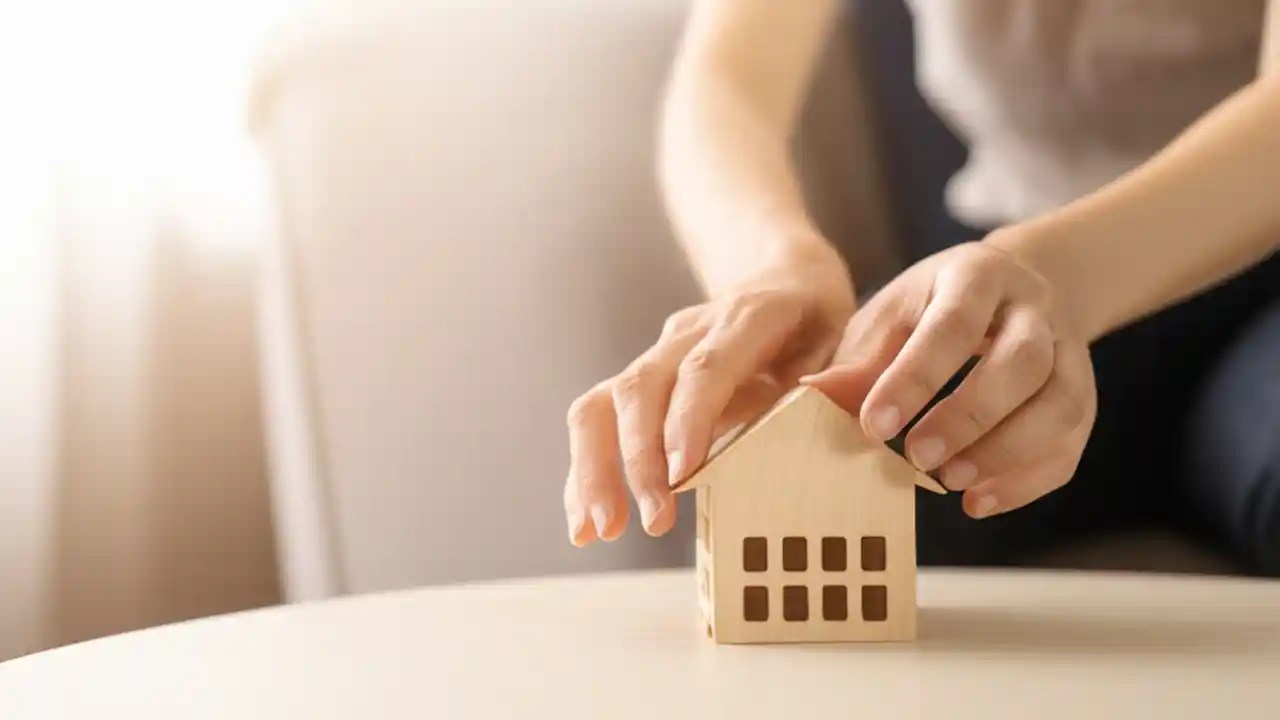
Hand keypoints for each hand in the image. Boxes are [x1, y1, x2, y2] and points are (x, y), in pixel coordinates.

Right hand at [563, 248, 854, 544]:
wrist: (780, 277)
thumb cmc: (815, 322)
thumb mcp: (845, 340)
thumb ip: (837, 377)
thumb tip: (821, 411)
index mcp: (749, 317)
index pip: (708, 366)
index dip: (690, 417)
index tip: (681, 473)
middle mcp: (689, 332)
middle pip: (642, 386)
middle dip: (637, 457)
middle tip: (652, 520)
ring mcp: (657, 354)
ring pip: (605, 402)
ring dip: (594, 468)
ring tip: (597, 530)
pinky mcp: (638, 381)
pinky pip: (598, 420)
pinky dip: (586, 472)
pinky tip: (583, 522)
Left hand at [804, 239, 1096, 518]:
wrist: (1011, 291)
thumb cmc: (931, 311)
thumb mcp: (891, 316)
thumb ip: (861, 358)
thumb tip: (812, 395)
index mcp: (976, 276)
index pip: (952, 325)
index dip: (914, 378)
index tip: (873, 425)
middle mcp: (1033, 309)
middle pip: (1022, 362)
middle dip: (969, 416)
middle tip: (918, 459)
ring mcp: (1068, 352)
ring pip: (1060, 403)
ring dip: (1006, 452)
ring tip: (951, 483)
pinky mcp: (1083, 395)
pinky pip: (1071, 442)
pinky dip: (1028, 480)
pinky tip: (980, 501)